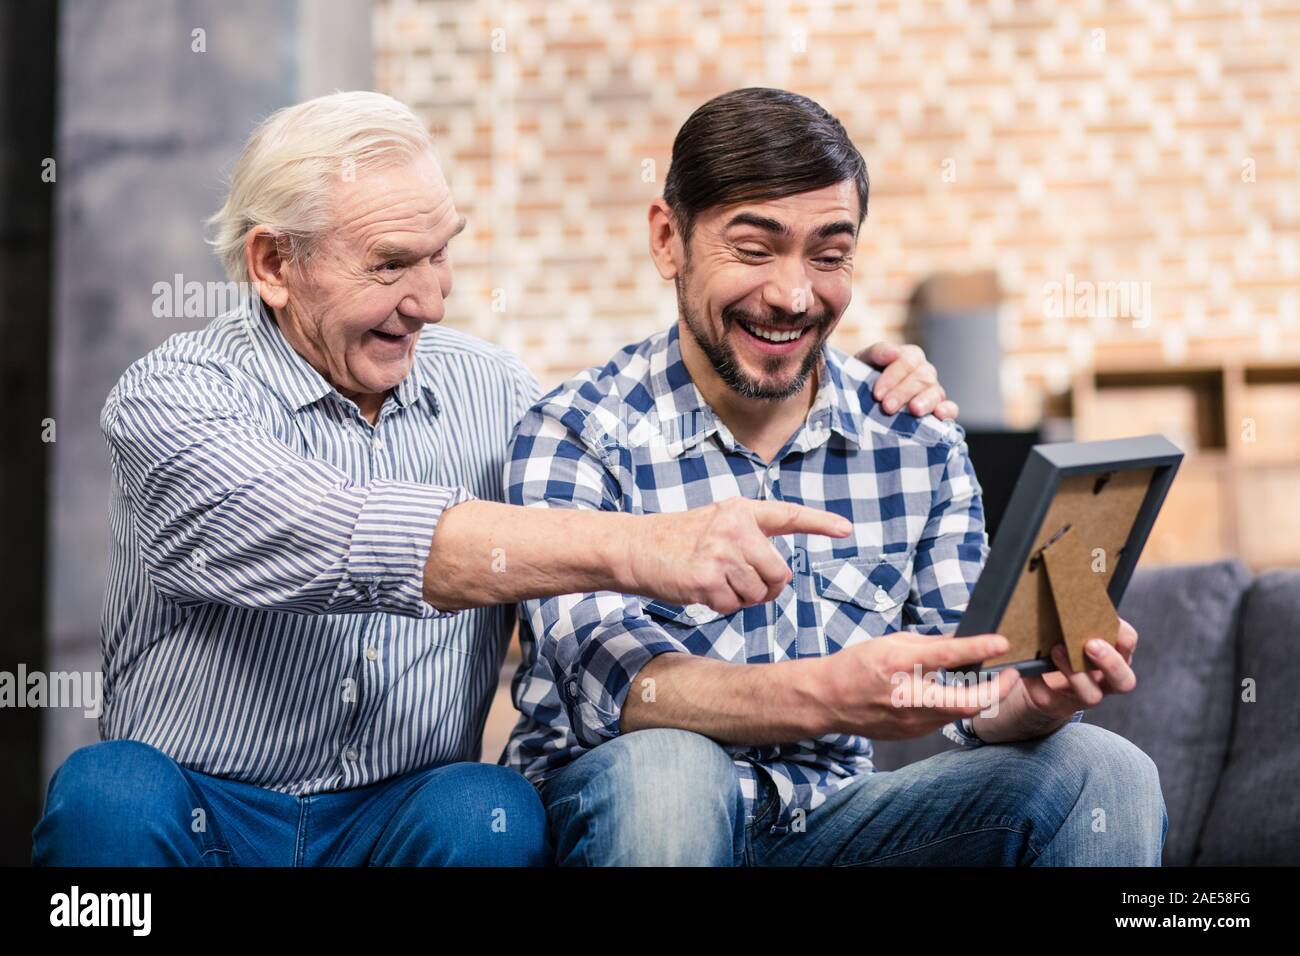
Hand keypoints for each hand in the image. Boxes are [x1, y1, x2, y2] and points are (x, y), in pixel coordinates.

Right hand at [623, 498, 850, 613]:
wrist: (634, 547)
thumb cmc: (676, 542)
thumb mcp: (714, 525)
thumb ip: (748, 540)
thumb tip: (778, 577)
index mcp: (740, 511)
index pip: (787, 515)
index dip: (819, 522)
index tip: (846, 529)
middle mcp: (734, 527)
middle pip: (779, 574)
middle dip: (765, 588)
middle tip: (738, 583)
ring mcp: (721, 552)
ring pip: (758, 594)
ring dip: (739, 598)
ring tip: (712, 581)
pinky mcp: (707, 578)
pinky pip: (734, 606)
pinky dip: (720, 606)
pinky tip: (700, 590)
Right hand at [811, 631, 1020, 738]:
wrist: (828, 700)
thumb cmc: (856, 667)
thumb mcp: (891, 643)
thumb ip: (929, 644)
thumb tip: (962, 641)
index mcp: (899, 664)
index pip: (946, 656)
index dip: (978, 648)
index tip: (1001, 643)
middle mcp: (907, 696)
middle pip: (965, 702)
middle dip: (996, 690)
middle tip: (1011, 676)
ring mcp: (910, 721)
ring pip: (957, 712)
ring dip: (975, 697)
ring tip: (983, 680)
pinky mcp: (912, 734)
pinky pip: (941, 719)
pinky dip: (952, 705)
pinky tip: (949, 694)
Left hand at [856, 341, 957, 419]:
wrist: (863, 404)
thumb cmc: (864, 379)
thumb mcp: (865, 362)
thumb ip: (878, 353)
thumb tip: (894, 352)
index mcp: (910, 357)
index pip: (908, 361)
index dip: (893, 376)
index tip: (877, 394)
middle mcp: (925, 373)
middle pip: (922, 378)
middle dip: (904, 392)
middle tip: (887, 407)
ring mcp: (933, 392)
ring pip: (936, 392)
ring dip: (925, 401)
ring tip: (914, 410)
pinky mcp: (938, 410)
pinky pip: (950, 409)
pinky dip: (948, 411)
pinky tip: (940, 415)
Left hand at [1017, 618, 1138, 721]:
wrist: (1038, 682)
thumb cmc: (1059, 647)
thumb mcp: (1069, 632)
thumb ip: (1073, 621)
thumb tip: (1063, 597)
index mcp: (1113, 657)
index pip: (1128, 645)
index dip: (1124, 636)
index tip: (1111, 621)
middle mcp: (1104, 681)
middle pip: (1124, 680)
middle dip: (1110, 662)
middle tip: (1091, 645)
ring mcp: (1083, 697)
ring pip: (1092, 696)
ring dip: (1075, 674)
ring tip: (1057, 651)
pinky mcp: (1056, 706)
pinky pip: (1051, 699)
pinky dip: (1039, 682)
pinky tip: (1030, 669)